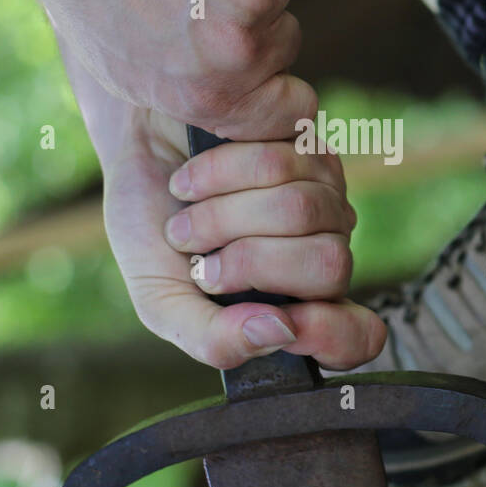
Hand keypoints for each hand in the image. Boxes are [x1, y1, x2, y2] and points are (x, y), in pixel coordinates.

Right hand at [103, 110, 386, 370]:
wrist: (128, 155)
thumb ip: (214, 339)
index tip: (285, 322)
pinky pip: (282, 161)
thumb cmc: (149, 233)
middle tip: (198, 256)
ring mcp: (322, 198)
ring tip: (184, 207)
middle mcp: (320, 253)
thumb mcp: (162, 302)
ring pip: (301, 209)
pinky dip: (220, 170)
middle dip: (250, 261)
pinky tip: (194, 175)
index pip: (356, 336)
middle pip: (329, 267)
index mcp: (296, 306)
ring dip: (221, 212)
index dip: (331, 334)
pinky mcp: (308, 147)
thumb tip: (282, 333)